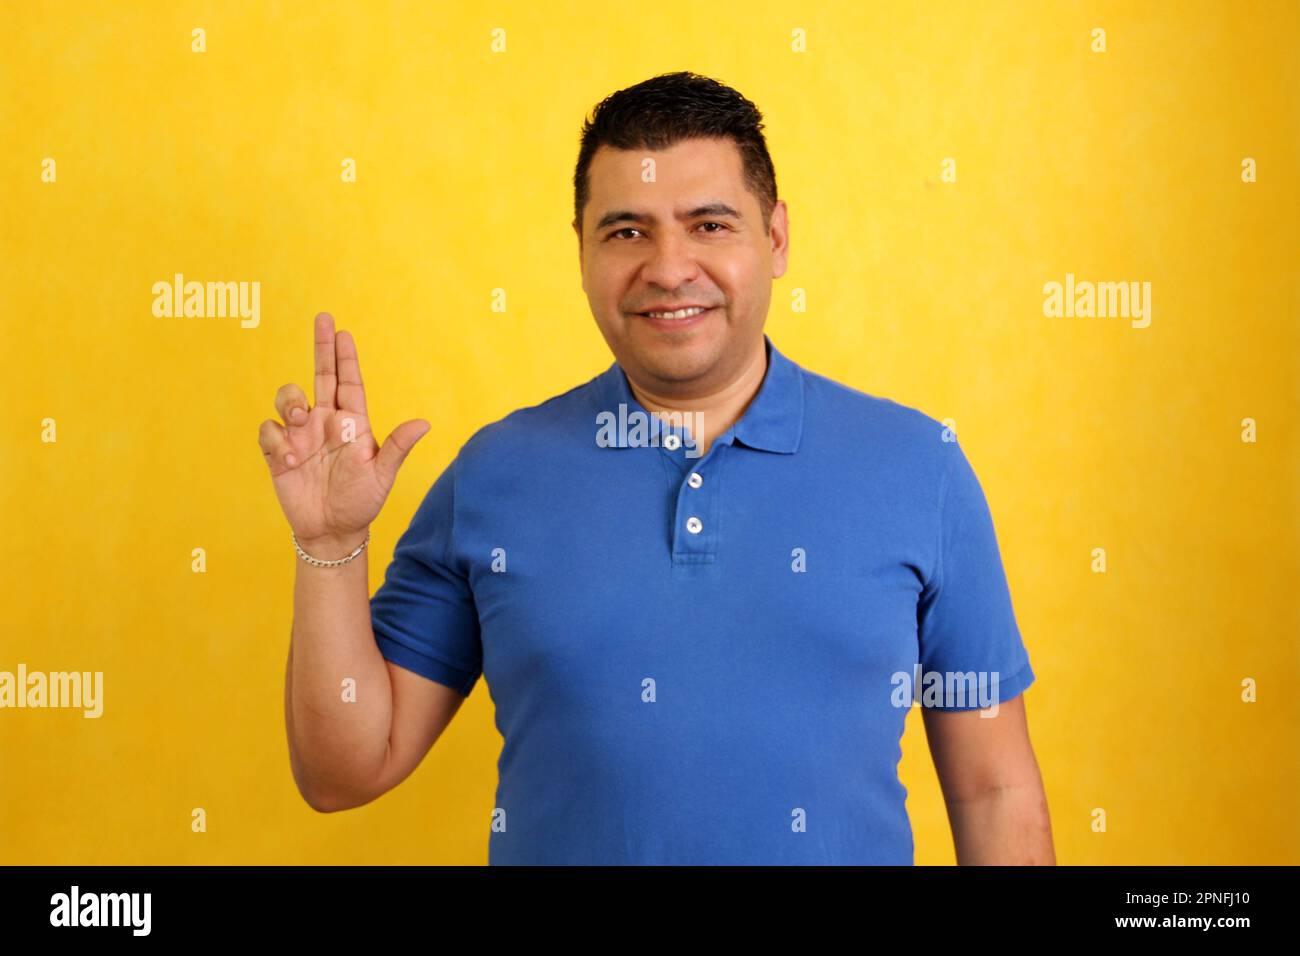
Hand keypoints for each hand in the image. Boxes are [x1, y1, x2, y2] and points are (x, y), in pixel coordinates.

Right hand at [258, 312, 429, 551]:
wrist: (333, 531)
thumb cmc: (361, 502)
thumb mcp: (382, 475)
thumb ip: (396, 447)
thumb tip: (424, 423)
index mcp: (352, 423)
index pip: (348, 382)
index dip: (345, 358)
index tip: (342, 332)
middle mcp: (325, 422)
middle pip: (320, 376)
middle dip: (320, 347)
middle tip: (323, 318)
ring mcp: (301, 436)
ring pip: (288, 397)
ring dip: (290, 401)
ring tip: (300, 421)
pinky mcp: (279, 453)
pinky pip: (269, 430)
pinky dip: (276, 438)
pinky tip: (289, 458)